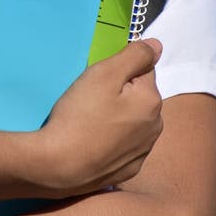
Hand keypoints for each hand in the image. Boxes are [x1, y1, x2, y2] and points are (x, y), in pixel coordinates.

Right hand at [26, 39, 162, 196]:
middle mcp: (155, 127)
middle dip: (120, 94)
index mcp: (152, 101)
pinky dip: (113, 140)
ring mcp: (143, 152)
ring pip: (132, 121)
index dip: (117, 72)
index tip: (97, 83)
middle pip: (138, 96)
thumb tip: (157, 45)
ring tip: (89, 123)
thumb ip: (134, 55)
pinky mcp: (129, 170)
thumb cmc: (79, 115)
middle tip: (90, 101)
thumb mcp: (103, 74)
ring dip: (118, 117)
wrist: (58, 166)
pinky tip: (93, 143)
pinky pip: (124, 145)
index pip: (142, 70)